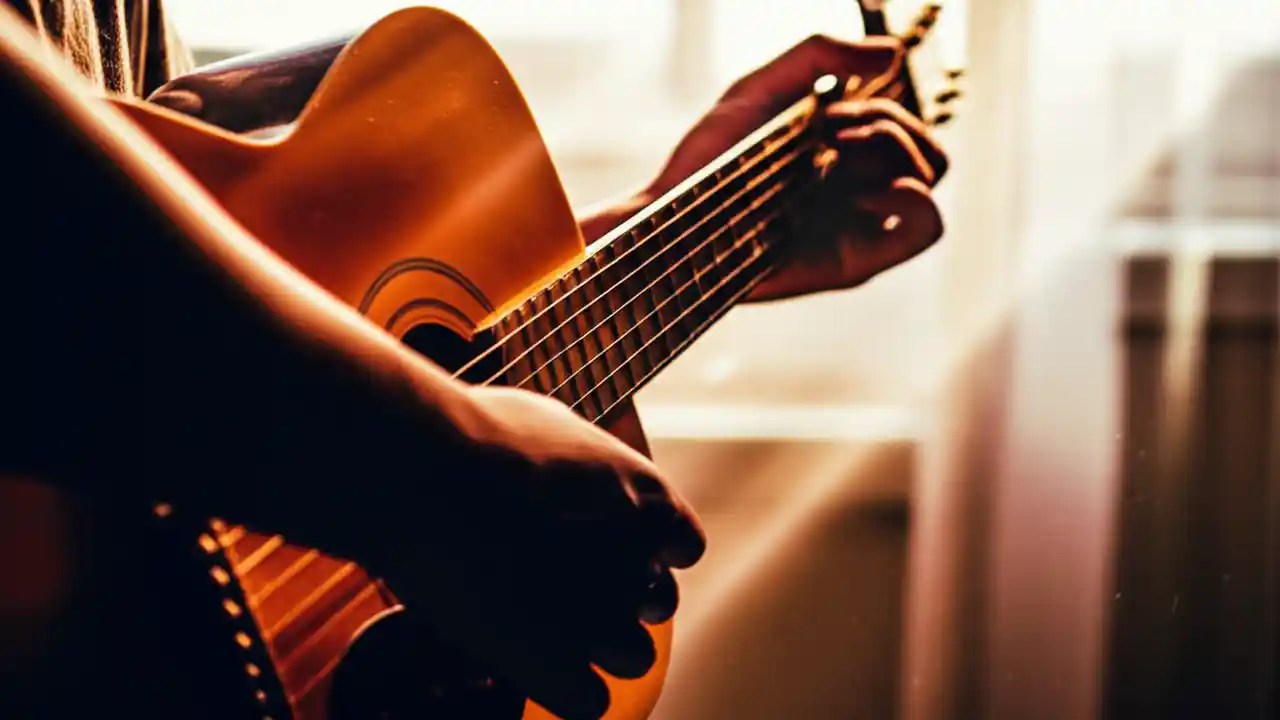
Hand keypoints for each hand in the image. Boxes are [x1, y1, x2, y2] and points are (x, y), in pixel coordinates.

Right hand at [375, 385, 703, 719]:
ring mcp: (599, 624)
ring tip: (542, 620)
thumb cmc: (476, 437)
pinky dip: (565, 688)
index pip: (680, 547)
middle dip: (619, 595)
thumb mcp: (556, 425)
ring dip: (597, 645)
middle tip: (562, 581)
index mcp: (650, 506)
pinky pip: (589, 701)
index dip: (641, 548)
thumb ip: (588, 464)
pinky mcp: (557, 672)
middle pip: (657, 603)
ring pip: (633, 657)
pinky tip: (530, 661)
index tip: (603, 543)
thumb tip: (583, 471)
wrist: (422, 473)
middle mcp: (638, 566)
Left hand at [645, 35, 947, 301]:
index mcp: (845, 160)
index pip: (909, 133)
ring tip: (836, 150)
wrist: (670, 219)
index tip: (827, 112)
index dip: (884, 109)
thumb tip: (892, 53)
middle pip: (930, 153)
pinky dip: (915, 195)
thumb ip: (820, 56)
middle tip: (832, 130)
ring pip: (930, 179)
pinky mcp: (853, 262)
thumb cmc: (706, 161)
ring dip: (899, 147)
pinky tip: (866, 185)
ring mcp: (859, 229)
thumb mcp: (759, 88)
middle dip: (894, 123)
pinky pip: (924, 230)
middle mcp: (859, 196)